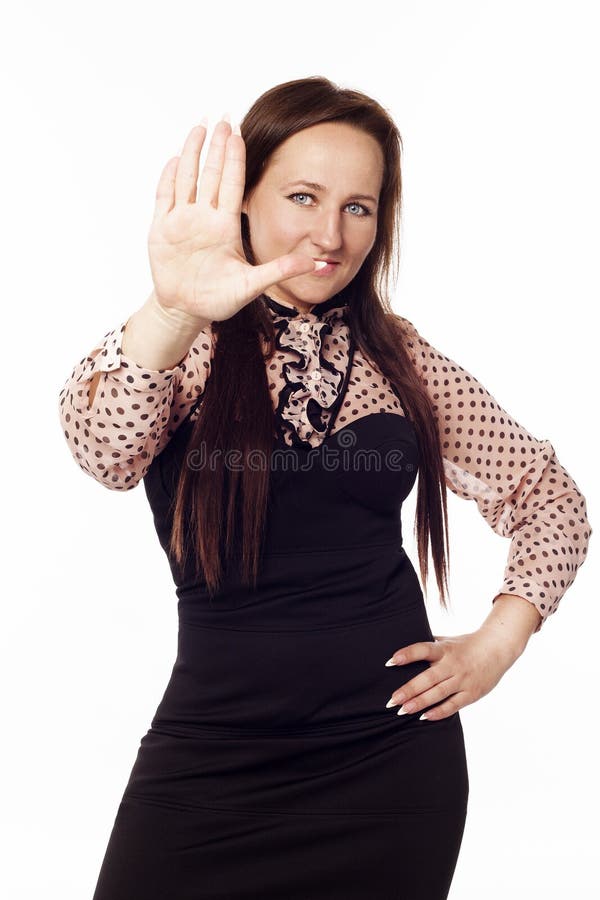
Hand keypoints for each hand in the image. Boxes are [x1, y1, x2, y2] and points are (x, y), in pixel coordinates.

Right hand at [147, 117, 319, 323]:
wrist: (186, 311)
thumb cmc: (218, 299)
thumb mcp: (252, 285)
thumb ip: (280, 271)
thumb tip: (316, 263)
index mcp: (226, 226)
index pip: (232, 184)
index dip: (235, 159)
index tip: (240, 133)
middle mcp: (205, 218)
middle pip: (211, 174)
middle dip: (216, 146)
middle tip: (223, 117)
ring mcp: (182, 221)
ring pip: (188, 179)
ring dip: (192, 153)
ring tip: (199, 126)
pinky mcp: (161, 231)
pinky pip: (165, 198)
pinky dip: (169, 179)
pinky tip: (176, 159)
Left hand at [384, 629, 517, 721]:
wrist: (498, 648)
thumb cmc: (468, 644)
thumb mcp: (448, 639)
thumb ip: (430, 643)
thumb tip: (407, 644)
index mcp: (445, 649)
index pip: (423, 650)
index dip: (407, 655)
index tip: (390, 661)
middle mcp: (453, 665)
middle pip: (428, 678)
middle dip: (408, 690)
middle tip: (392, 700)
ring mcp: (463, 680)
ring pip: (438, 693)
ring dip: (420, 703)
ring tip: (403, 710)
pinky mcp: (472, 693)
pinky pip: (453, 705)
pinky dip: (439, 712)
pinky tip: (424, 717)